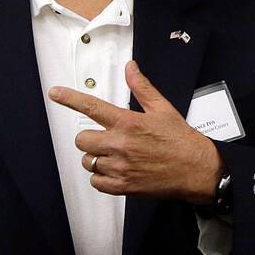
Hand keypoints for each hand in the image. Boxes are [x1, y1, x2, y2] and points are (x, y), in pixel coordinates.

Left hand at [49, 60, 224, 203]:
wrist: (199, 170)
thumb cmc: (183, 141)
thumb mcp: (163, 110)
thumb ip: (142, 88)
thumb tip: (130, 68)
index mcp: (129, 122)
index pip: (92, 107)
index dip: (70, 99)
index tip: (55, 93)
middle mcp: (121, 144)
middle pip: (83, 140)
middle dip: (91, 140)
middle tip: (107, 141)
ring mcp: (120, 167)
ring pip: (88, 161)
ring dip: (98, 159)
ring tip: (117, 158)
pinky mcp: (123, 186)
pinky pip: (96, 182)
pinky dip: (102, 178)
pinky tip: (117, 172)